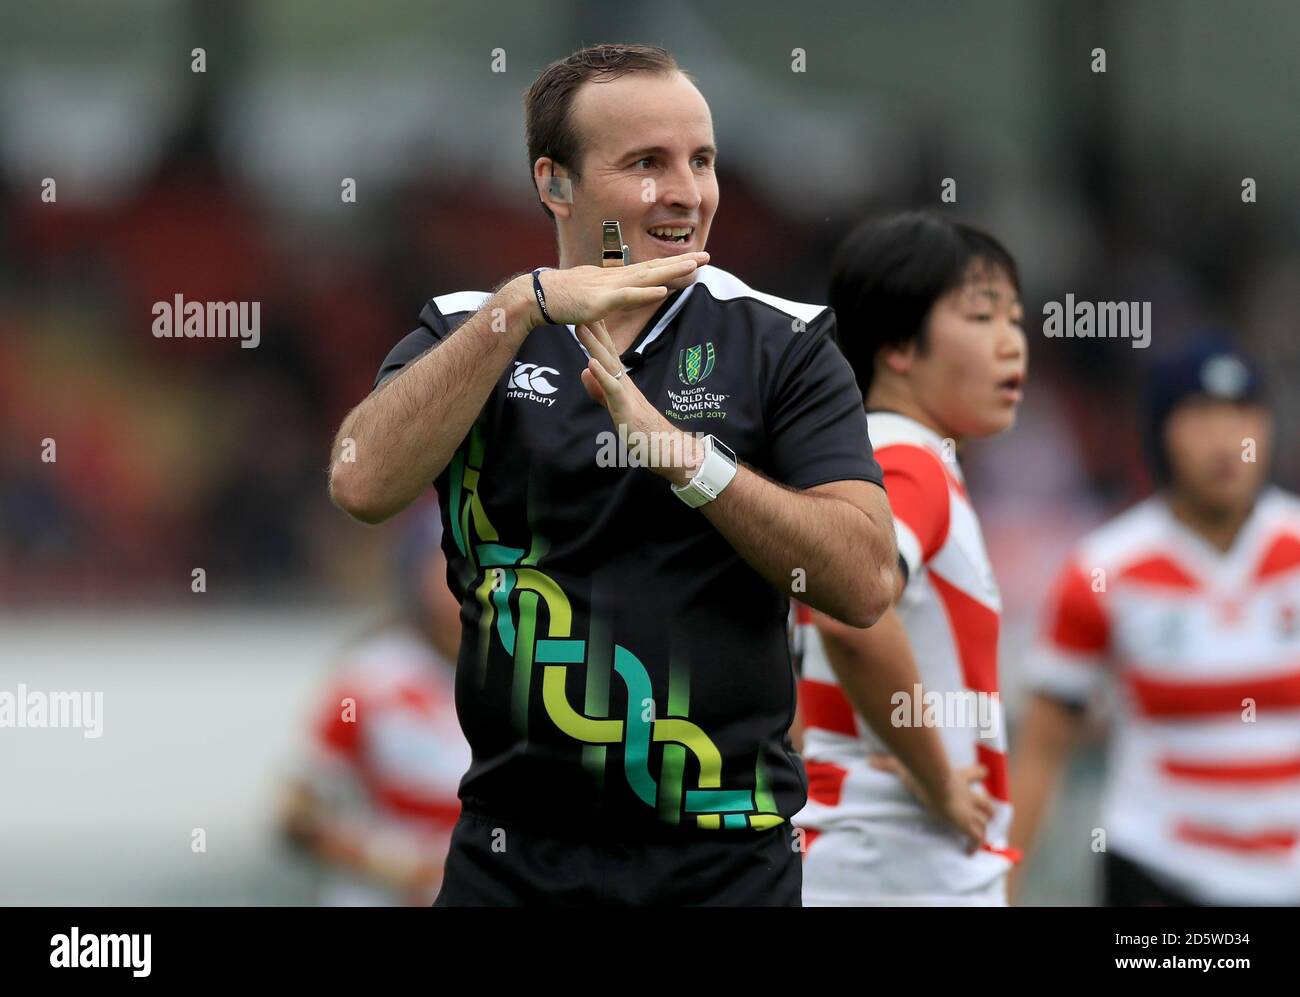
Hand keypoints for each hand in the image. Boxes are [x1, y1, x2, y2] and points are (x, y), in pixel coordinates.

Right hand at [530, 252, 708, 328]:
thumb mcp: (590, 297)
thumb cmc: (559, 298)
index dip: (671, 264)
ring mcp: (608, 288)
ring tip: (694, 266)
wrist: (536, 297)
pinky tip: (663, 289)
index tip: (692, 260)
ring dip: (671, 271)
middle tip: (706, 256)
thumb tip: (617, 298)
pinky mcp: (600, 301)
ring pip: (646, 277)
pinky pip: (627, 296)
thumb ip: (606, 298)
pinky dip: (646, 292)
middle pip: (654, 268)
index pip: (648, 270)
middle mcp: (615, 278)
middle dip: (681, 262)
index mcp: (614, 279)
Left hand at [575, 320, 702, 486]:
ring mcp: (626, 395)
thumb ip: (600, 390)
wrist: (667, 450)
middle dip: (593, 330)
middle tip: (580, 306)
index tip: (584, 310)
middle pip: (607, 352)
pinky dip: (602, 376)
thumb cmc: (644, 431)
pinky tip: (591, 363)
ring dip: (594, 346)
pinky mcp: (627, 410)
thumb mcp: (616, 408)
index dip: (595, 332)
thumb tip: (585, 371)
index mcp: (621, 383)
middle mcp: (624, 384)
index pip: (606, 353)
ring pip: (609, 366)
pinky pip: (613, 391)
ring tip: (581, 327)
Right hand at [868, 753, 993, 854]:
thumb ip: (889, 762)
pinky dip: (974, 845)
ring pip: (984, 821)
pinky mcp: (966, 824)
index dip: (979, 773)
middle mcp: (968, 794)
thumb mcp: (906, 764)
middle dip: (988, 807)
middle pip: (986, 801)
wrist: (934, 780)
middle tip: (988, 811)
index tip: (983, 772)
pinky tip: (969, 851)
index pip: (976, 772)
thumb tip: (870, 759)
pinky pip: (975, 838)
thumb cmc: (922, 770)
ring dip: (983, 828)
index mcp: (959, 777)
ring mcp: (968, 810)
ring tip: (980, 835)